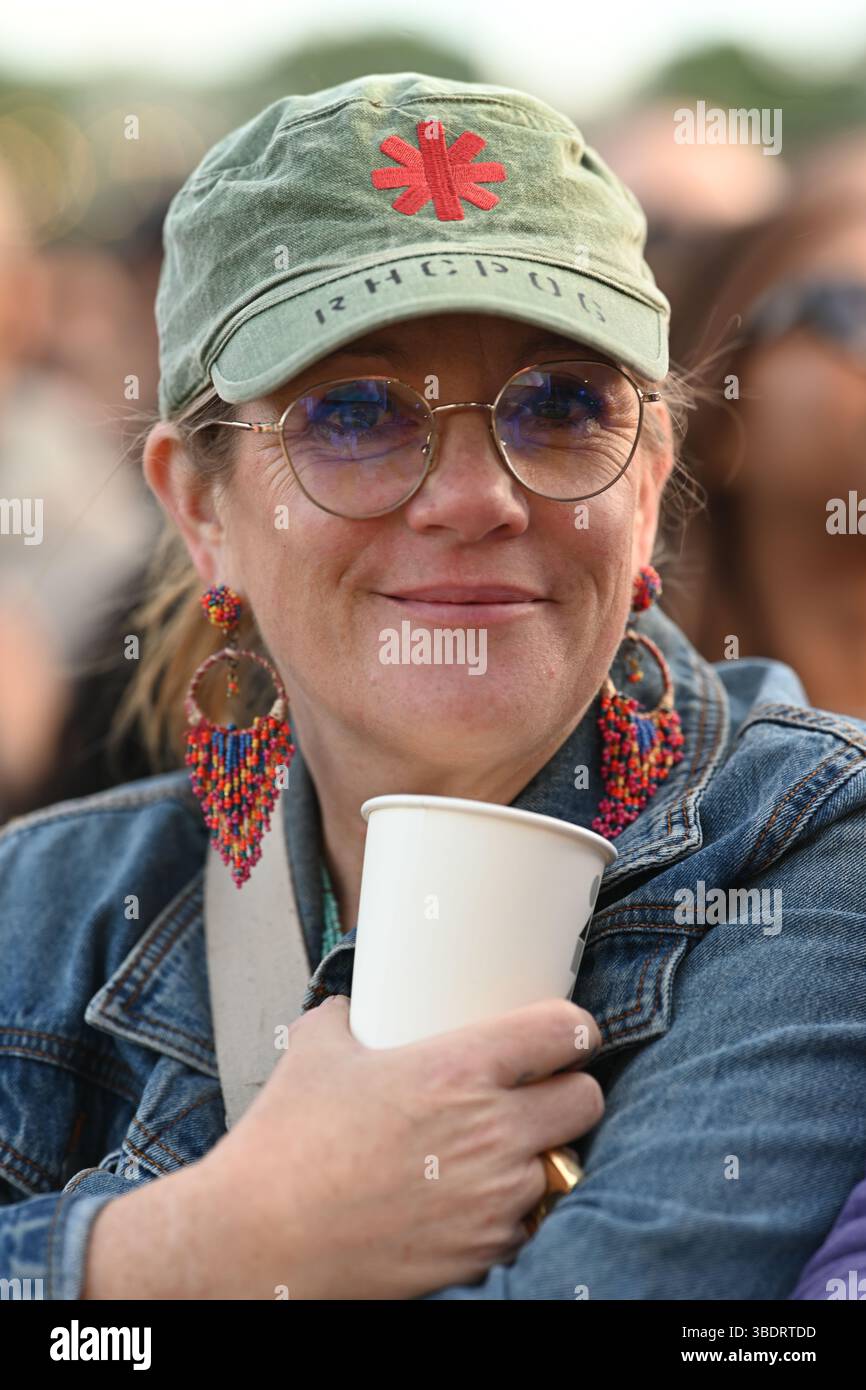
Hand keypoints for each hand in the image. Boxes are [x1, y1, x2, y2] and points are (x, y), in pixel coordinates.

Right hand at [198, 993, 603, 1298]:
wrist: (257, 1242)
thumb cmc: (284, 1144)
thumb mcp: (314, 1052)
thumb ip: (344, 1018)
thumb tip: (350, 1006)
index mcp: (460, 1069)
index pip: (564, 1033)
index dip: (573, 1029)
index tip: (564, 1035)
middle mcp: (492, 1132)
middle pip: (585, 1101)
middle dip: (567, 1093)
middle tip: (536, 1093)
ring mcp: (493, 1199)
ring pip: (559, 1165)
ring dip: (537, 1155)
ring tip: (496, 1150)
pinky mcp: (482, 1252)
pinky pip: (527, 1223)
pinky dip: (511, 1211)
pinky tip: (471, 1200)